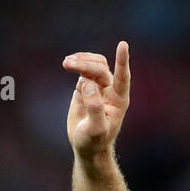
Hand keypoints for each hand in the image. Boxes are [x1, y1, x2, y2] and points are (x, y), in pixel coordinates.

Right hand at [63, 41, 130, 157]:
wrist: (86, 146)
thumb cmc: (94, 141)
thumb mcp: (95, 129)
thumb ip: (94, 107)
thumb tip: (88, 83)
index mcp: (119, 101)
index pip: (122, 78)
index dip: (122, 61)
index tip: (123, 45)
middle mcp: (112, 91)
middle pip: (101, 68)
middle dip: (85, 64)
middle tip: (67, 64)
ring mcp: (100, 86)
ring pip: (94, 64)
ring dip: (81, 61)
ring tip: (66, 63)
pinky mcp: (87, 85)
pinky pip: (85, 67)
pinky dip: (77, 63)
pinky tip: (68, 64)